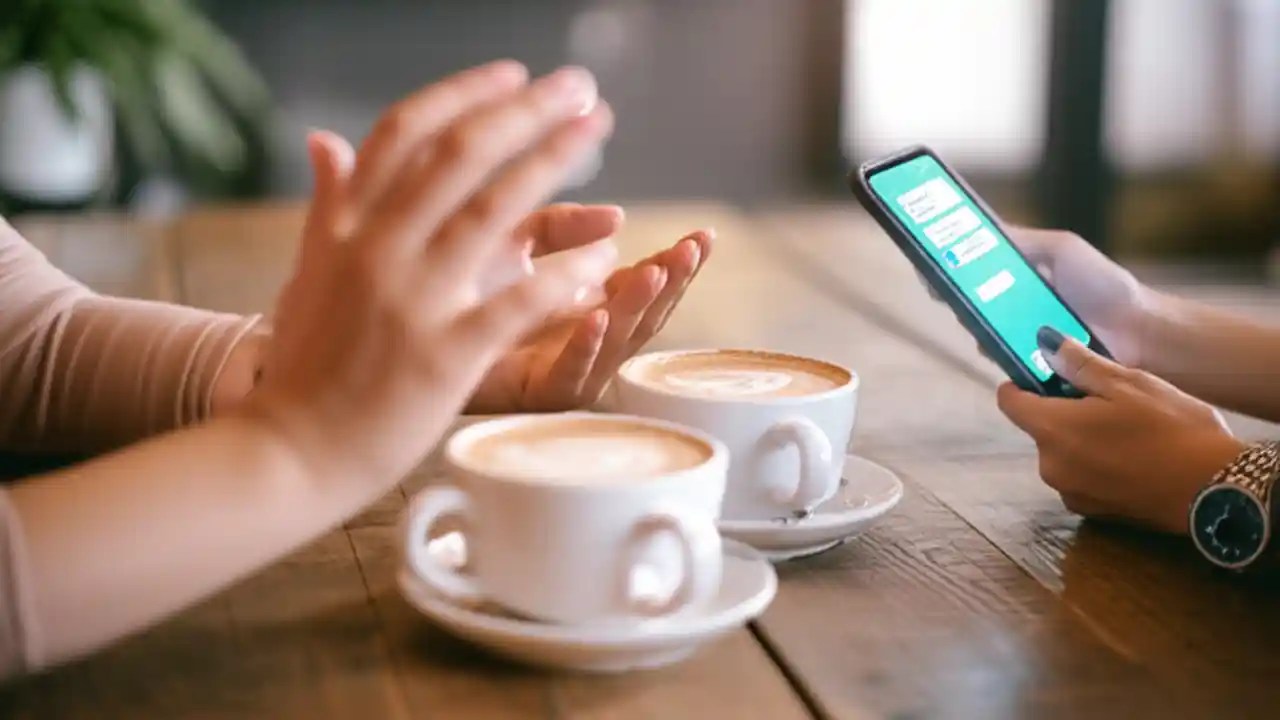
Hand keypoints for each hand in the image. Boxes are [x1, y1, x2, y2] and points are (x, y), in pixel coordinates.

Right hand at [247, 61, 617, 483]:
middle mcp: (377, 250)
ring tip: (597, 131)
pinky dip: (564, 275)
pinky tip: (605, 256)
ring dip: (553, 163)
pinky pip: (518, 303)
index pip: (404, 134)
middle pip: (459, 156)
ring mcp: (411, 300)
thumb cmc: (305, 364)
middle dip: (525, 112)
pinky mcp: (443, 356)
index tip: (512, 72)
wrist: (287, 451)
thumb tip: (324, 137)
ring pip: (492, 212)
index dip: (461, 94)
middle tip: (578, 86)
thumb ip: (329, 203)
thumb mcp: (309, 271)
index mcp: (348, 226)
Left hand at [469, 218, 713, 412]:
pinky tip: (595, 315)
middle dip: (672, 284)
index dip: (674, 264)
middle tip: (692, 250)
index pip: (642, 288)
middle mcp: (576, 343)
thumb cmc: (449, 295)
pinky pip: (567, 378)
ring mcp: (557, 372)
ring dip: (637, 308)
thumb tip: (617, 219)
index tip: (701, 237)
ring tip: (656, 272)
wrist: (397, 339)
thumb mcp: (512, 243)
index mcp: (580, 307)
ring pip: (615, 348)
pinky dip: (584, 347)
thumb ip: (562, 227)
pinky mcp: (526, 397)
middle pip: (642, 320)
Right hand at [917, 227, 1151, 366]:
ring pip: (977, 328)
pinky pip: (996, 355)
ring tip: (983, 312)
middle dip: (954, 292)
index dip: (946, 262)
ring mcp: (1017, 335)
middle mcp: (1012, 306)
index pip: (971, 268)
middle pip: (966, 298)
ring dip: (976, 321)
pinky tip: (999, 339)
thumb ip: (1024, 240)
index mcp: (1018, 275)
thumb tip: (981, 228)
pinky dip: (993, 347)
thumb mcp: (1062, 249)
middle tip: (945, 286)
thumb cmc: (1105, 286)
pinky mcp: (1024, 362)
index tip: (926, 257)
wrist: (1137, 332)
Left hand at [996, 327, 1245, 533]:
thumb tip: (1044, 343)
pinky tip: (1132, 458)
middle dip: (1064, 412)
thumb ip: (1079, 364)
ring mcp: (1070, 493)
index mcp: (1051, 430)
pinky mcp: (1092, 512)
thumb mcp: (1128, 383)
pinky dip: (1097, 465)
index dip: (1022, 383)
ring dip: (1082, 439)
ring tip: (1127, 430)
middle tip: (1107, 400)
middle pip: (1040, 428)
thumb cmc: (1172, 429)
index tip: (1044, 373)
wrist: (1217, 492)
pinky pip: (1082, 477)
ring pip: (1063, 453)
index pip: (1009, 401)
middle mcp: (1049, 466)